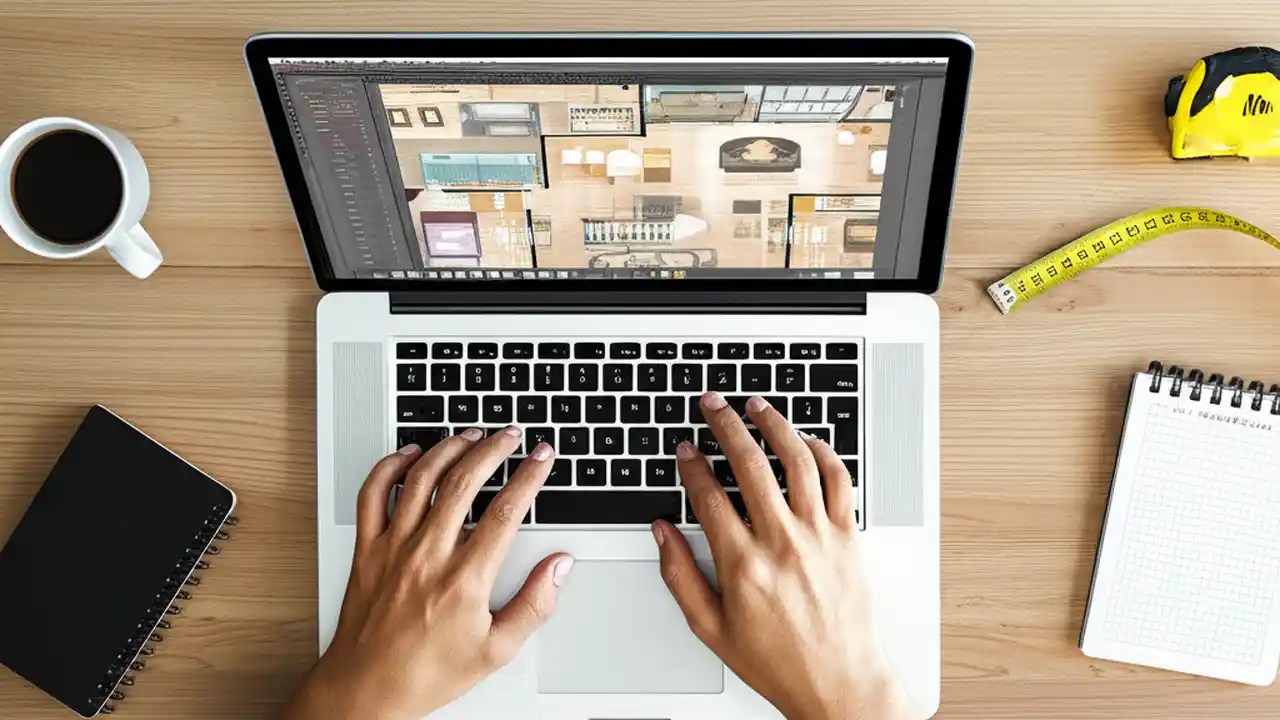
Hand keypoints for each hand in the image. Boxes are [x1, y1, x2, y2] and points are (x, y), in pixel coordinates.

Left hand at [278, 427, 572, 719]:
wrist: (367, 689)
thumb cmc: (427, 674)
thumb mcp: (496, 650)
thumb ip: (534, 605)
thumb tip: (559, 568)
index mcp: (464, 580)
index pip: (505, 512)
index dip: (529, 476)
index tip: (542, 457)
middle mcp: (427, 555)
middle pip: (464, 482)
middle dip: (494, 449)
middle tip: (511, 435)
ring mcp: (393, 548)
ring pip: (422, 479)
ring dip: (450, 448)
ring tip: (471, 435)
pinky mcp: (367, 549)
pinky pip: (373, 495)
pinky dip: (391, 466)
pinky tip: (409, 454)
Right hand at [653, 392, 911, 719]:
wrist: (839, 683)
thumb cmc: (777, 661)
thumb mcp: (711, 628)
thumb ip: (680, 576)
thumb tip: (662, 533)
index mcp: (743, 565)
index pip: (709, 495)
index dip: (692, 465)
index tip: (686, 449)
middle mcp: (782, 543)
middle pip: (750, 464)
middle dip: (726, 425)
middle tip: (713, 406)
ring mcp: (819, 536)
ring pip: (797, 460)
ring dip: (774, 425)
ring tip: (757, 407)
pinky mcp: (848, 536)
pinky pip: (839, 479)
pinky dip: (822, 451)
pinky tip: (805, 440)